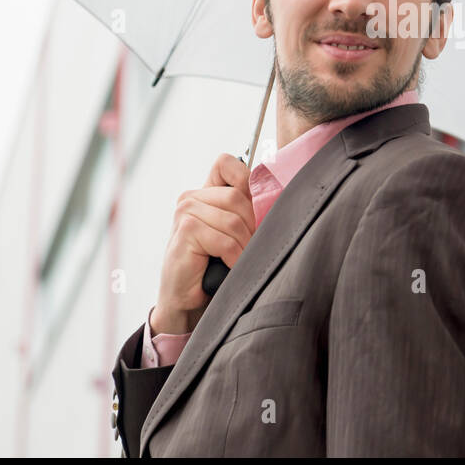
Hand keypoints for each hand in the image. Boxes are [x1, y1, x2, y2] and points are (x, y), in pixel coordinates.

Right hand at [152, 153, 254, 334]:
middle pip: (238, 197)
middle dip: (252, 225)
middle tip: (252, 247)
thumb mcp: (231, 232)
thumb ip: (244, 210)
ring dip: (244, 246)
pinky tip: (231, 267)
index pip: (227, 164)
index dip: (247, 181)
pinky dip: (234, 258)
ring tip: (241, 260)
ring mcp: (185, 213)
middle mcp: (191, 198)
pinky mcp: (186, 231)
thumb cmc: (213, 266)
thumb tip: (279, 193)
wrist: (186, 300)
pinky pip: (225, 241)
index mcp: (203, 192)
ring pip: (234, 220)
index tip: (255, 210)